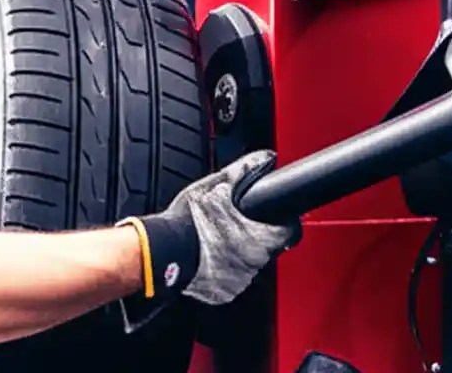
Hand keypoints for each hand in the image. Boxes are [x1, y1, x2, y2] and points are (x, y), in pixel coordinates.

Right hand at [116, 150, 298, 323]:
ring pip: (247, 264)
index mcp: (260, 238)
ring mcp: (239, 281)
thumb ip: (244, 169)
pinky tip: (206, 256)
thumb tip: (264, 158)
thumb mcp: (216, 186)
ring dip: (237, 253)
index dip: (283, 220)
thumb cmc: (188, 222)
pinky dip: (221, 269)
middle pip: (267, 247)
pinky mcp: (222, 293)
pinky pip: (229, 279)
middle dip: (254, 235)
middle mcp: (255, 263)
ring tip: (215, 239)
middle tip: (233, 223)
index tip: (274, 217)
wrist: (161, 252)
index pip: (290, 230)